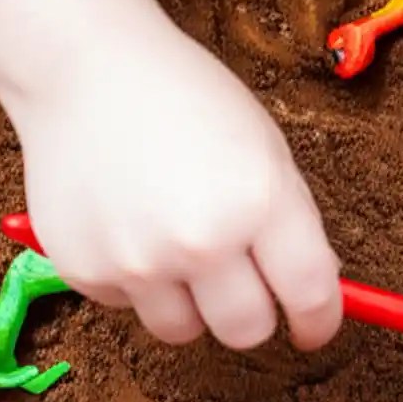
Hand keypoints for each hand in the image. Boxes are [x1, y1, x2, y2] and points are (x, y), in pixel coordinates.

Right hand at [9, 19, 342, 350]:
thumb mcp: (265, 148)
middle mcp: (200, 241)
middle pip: (246, 332)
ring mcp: (137, 262)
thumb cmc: (186, 100)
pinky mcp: (84, 271)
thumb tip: (315, 289)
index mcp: (259, 202)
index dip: (318, 321)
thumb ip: (292, 222)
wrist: (85, 69)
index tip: (313, 328)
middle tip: (241, 284)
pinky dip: (135, 281)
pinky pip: (128, 306)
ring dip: (190, 304)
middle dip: (252, 314)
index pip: (309, 295)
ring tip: (174, 245)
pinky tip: (128, 224)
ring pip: (184, 331)